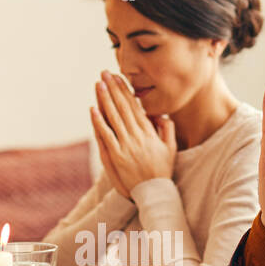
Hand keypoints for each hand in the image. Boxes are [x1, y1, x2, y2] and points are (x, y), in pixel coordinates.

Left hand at [90, 71, 176, 196]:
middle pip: (123, 107)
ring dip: (105, 99)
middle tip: (105, 73)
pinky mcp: (116, 156)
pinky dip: (99, 122)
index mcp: (149, 132)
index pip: (135, 106)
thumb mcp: (171, 148)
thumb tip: (159, 114)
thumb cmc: (162, 170)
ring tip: (98, 84)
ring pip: (114, 117)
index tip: (118, 78)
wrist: (154, 192)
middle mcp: (137, 136)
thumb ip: (167, 129)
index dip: (125, 91)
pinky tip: (93, 109)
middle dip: (113, 89)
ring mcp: (126, 145)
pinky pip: (106, 135)